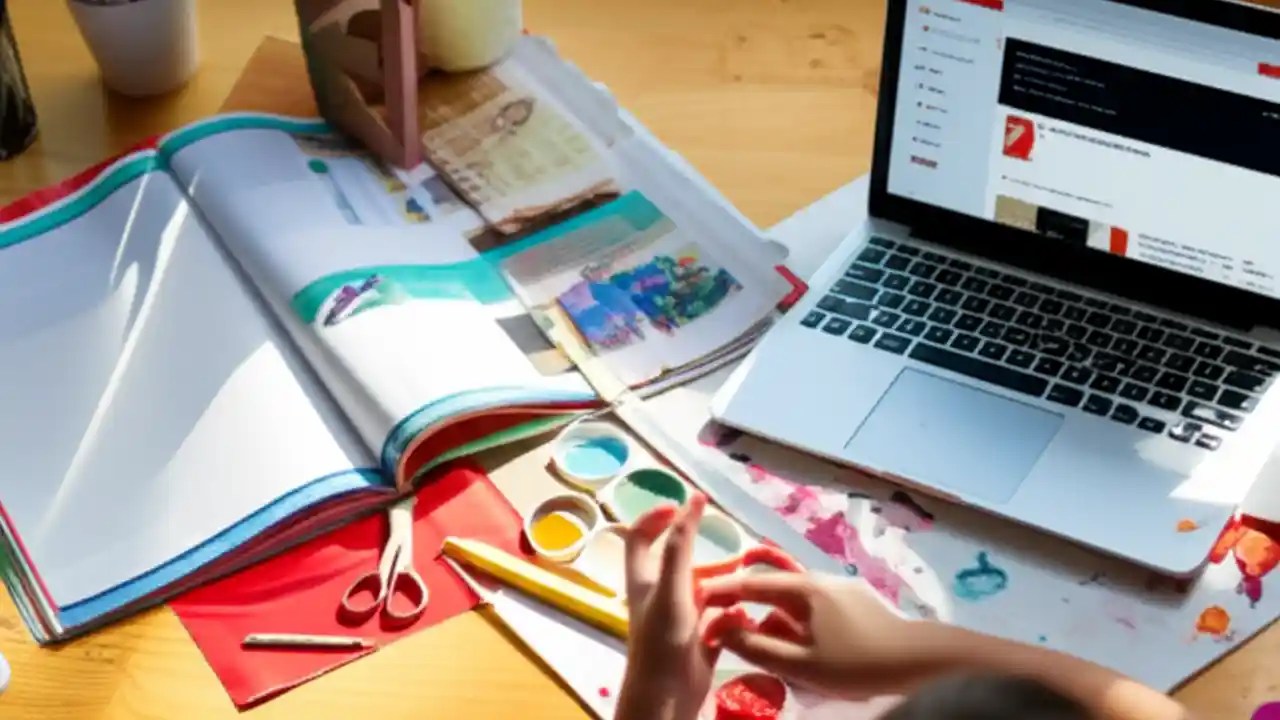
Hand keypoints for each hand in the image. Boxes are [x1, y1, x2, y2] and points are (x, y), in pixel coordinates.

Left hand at [615, 493, 746, 719]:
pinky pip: (721, 620)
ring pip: (705, 591)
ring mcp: (680, 620)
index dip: (656, 516)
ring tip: (747, 583)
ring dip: (725, 585)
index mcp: (644, 580)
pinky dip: (733, 615)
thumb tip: (689, 502)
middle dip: (705, 554)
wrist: (667, 700)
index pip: (640, 537)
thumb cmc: (663, 643)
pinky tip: (746, 616)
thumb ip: (680, 548)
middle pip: (679, 563)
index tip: (683, 504)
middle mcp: (660, 596)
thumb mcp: (672, 590)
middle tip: (733, 549)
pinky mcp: (700, 642)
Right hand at [700, 571, 922, 700]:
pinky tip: (797, 647)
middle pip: (772, 590)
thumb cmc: (857, 663)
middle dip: (747, 605)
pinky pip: (812, 610)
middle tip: (724, 625)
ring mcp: (839, 591)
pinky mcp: (853, 605)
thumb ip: (758, 647)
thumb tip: (723, 630)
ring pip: (793, 603)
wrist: (919, 662)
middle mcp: (820, 581)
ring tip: (762, 645)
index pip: (751, 583)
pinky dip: (795, 624)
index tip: (696, 596)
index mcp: (805, 589)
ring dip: (774, 621)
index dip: (721, 589)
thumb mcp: (801, 664)